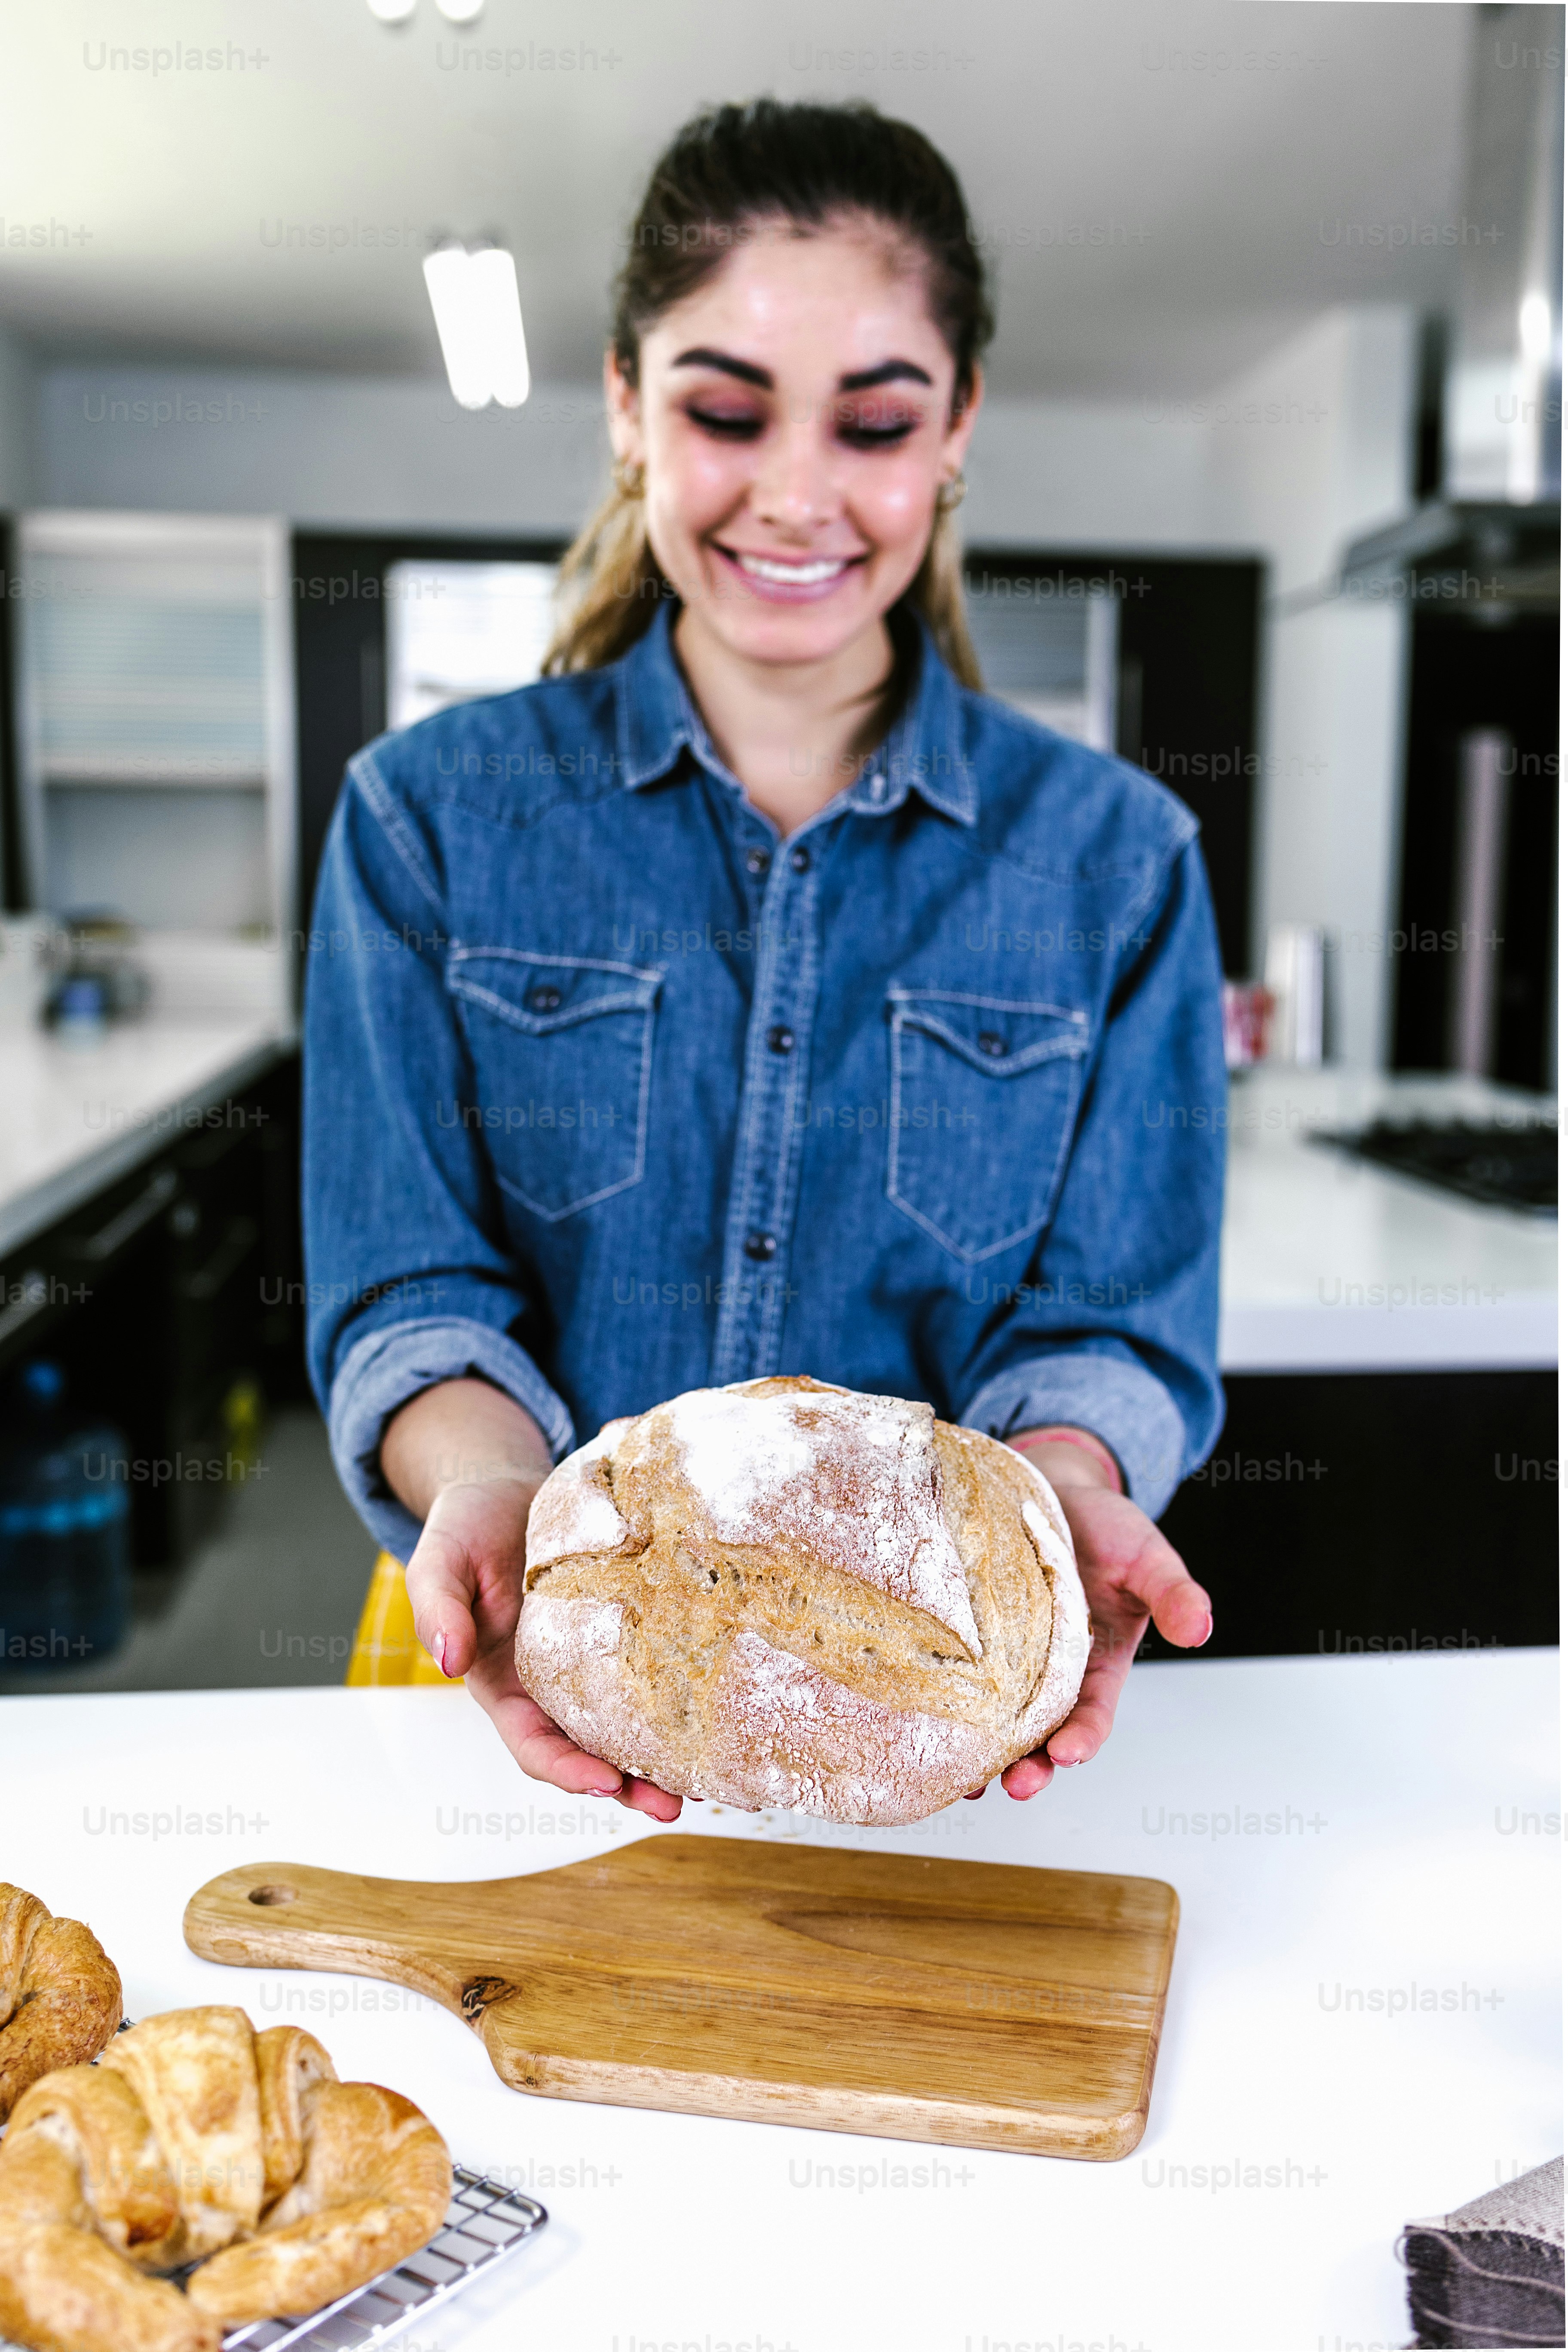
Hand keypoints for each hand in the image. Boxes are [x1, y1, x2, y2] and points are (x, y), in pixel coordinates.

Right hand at [386, 1381, 682, 1821]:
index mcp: (502, 1685)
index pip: (532, 1743)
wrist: (504, 1490)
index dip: (564, 1769)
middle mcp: (547, 1688)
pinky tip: (709, 1714)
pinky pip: (647, 1676)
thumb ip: (435, 1609)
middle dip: (626, 1786)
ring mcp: (586, 1667)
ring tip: (704, 1783)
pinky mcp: (620, 1636)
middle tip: (672, 1806)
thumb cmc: (466, 1526)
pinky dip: (673, 1702)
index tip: (602, 1782)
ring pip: (623, 1727)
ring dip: (658, 1761)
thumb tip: (447, 1661)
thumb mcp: (438, 1561)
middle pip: (586, 1751)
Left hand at [976, 1431, 1211, 1802]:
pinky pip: (959, 1672)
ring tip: (966, 1779)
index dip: (1082, 1739)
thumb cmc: (1109, 1526)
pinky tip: (925, 1721)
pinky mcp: (973, 1633)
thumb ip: (1174, 1593)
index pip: (1092, 1716)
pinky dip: (946, 1702)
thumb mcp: (1148, 1556)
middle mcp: (1051, 1672)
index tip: (1068, 1754)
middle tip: (1015, 1786)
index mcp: (1098, 1665)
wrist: (1055, 1485)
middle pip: (1041, 1734)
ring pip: (996, 1717)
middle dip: (1031, 1766)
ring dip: (984, 1752)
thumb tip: (1200, 1628)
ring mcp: (1009, 1656)